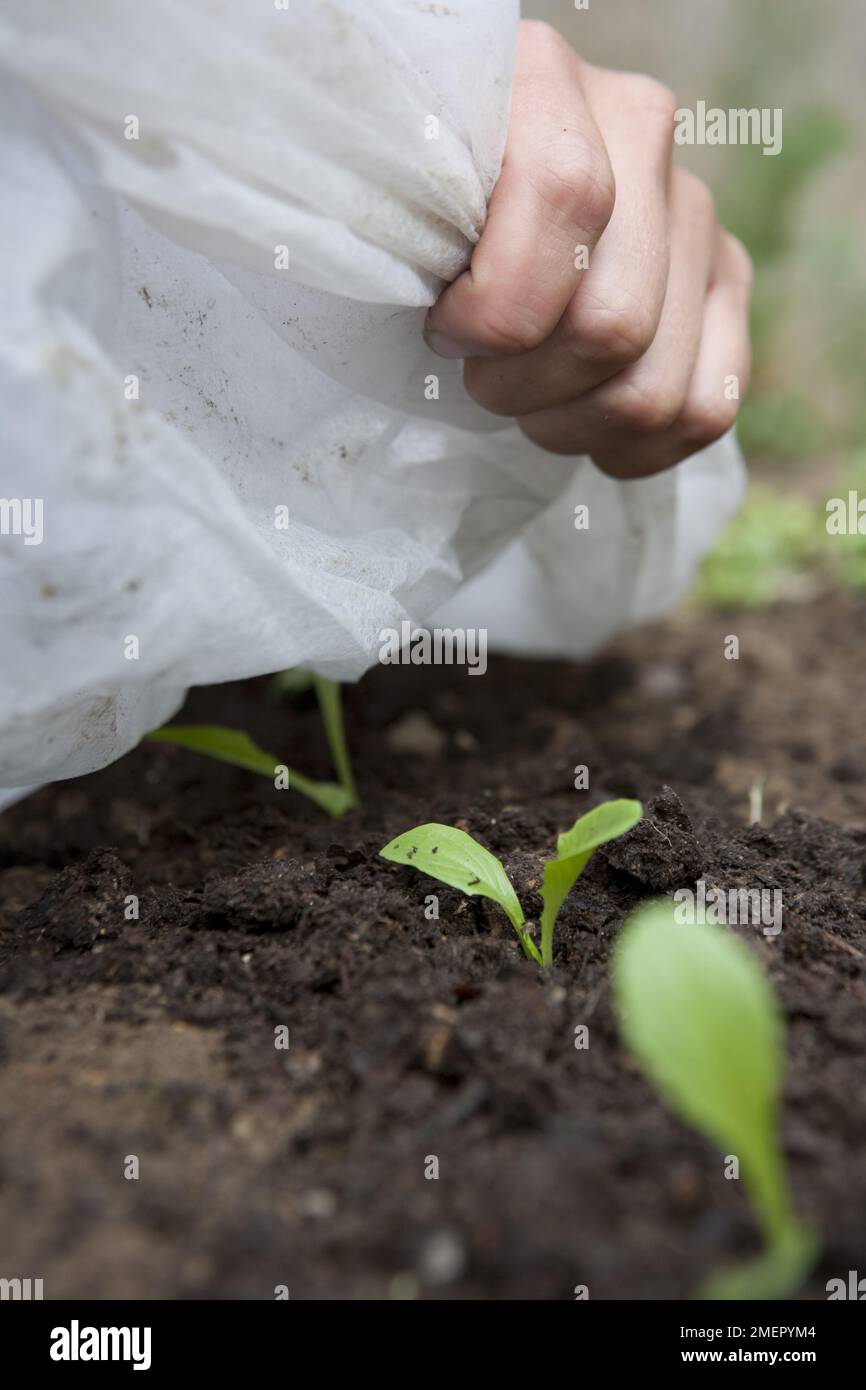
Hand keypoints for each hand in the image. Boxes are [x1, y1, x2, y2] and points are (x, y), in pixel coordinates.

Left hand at [425, 21, 752, 478]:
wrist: (460, 204)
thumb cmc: (407, 222)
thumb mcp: (389, 207)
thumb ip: (413, 230)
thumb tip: (455, 323)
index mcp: (546, 80)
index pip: (565, 199)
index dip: (496, 306)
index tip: (444, 331)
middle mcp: (641, 133)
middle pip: (613, 324)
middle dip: (524, 386)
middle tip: (481, 378)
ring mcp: (695, 210)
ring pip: (656, 386)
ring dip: (571, 425)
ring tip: (526, 402)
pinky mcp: (725, 279)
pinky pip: (708, 407)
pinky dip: (635, 448)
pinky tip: (583, 429)